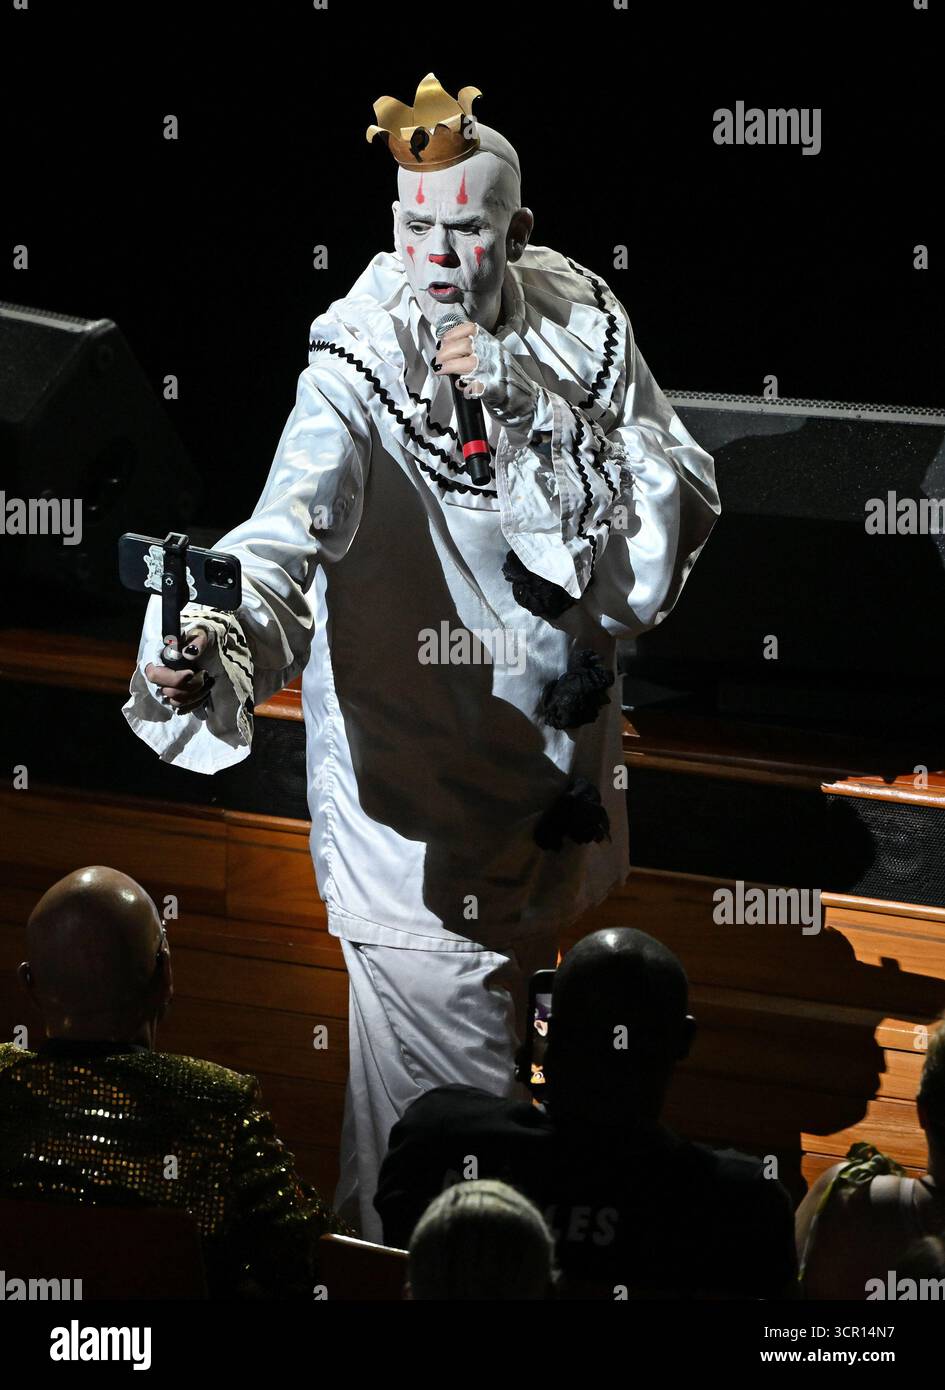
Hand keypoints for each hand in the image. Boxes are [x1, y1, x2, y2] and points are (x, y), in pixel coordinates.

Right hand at [144, 625, 214, 711]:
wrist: (204, 651)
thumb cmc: (198, 641)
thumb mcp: (201, 634)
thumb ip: (196, 641)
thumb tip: (189, 654)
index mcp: (155, 659)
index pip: (155, 675)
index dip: (174, 677)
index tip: (191, 672)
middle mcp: (157, 678)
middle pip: (170, 692)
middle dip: (192, 686)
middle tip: (205, 674)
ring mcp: (164, 691)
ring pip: (177, 702)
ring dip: (197, 694)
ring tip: (208, 681)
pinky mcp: (174, 700)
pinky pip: (183, 709)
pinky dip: (197, 702)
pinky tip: (205, 690)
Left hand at [433, 322, 547, 435]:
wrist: (529, 402)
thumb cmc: (508, 382)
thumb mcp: (495, 358)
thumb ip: (478, 351)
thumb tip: (451, 349)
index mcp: (494, 345)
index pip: (470, 329)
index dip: (452, 334)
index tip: (443, 341)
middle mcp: (495, 355)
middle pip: (464, 345)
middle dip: (445, 352)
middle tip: (438, 360)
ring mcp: (495, 372)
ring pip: (467, 363)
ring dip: (449, 366)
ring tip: (440, 370)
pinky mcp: (494, 390)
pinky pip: (474, 385)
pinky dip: (464, 386)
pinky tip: (460, 386)